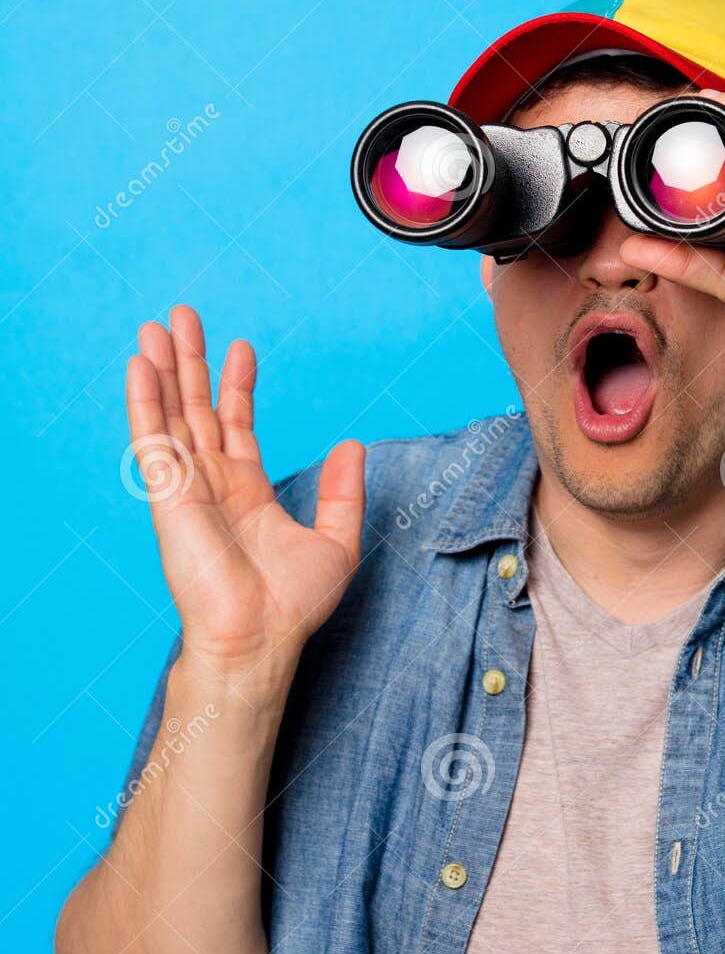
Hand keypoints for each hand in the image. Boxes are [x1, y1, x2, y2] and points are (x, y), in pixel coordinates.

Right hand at [126, 306, 364, 685]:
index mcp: (248, 492)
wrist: (260, 638)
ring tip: (158, 326)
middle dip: (192, 363)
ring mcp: (188, 488)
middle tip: (184, 315)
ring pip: (171, 415)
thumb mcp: (336, 542)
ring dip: (163, 369)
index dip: (237, 385)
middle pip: (197, 409)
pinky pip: (152, 438)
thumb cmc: (293, 606)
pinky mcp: (169, 495)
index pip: (236, 425)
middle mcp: (213, 485)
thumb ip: (342, 493)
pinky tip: (142, 364)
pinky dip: (145, 400)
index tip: (242, 348)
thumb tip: (352, 447)